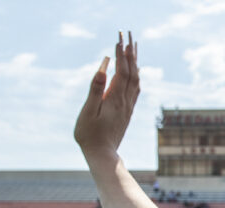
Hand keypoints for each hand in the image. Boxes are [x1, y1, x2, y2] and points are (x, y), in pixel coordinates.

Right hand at [74, 32, 139, 162]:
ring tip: (133, 47)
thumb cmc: (90, 135)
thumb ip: (95, 90)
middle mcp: (125, 101)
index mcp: (115, 98)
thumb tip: (102, 69)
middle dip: (130, 52)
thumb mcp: (88, 112)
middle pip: (132, 71)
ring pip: (136, 79)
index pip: (122, 70)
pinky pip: (136, 88)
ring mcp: (128, 106)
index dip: (121, 53)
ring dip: (135, 61)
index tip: (118, 38)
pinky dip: (136, 75)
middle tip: (127, 34)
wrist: (102, 155)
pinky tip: (135, 71)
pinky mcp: (128, 111)